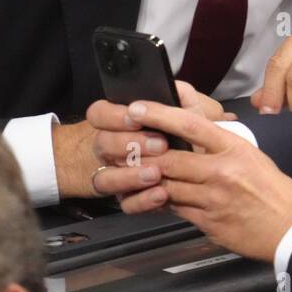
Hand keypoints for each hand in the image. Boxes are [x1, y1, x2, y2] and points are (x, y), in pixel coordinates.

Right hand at [69, 81, 235, 200]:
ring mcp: (116, 174)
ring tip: (156, 173)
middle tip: (160, 144)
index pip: (98, 113)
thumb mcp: (183, 110)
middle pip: (103, 144)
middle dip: (130, 144)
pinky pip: (126, 203)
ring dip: (131, 175)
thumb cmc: (180, 133)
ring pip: (106, 178)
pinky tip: (161, 194)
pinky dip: (143, 200)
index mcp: (118, 122)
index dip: (113, 116)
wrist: (193, 167)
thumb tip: (176, 87)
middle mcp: (111, 148)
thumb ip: (179, 95)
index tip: (135, 116)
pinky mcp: (127, 198)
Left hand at [116, 100, 291, 262]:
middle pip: (169, 158)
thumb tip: (189, 137)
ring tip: (133, 172)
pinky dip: (162, 202)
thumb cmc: (274, 190)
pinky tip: (155, 197)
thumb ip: (220, 146)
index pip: (189, 125)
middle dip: (142, 153)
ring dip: (147, 180)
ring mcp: (214, 198)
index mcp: (234, 148)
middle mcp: (222, 171)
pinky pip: (175, 209)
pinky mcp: (208, 222)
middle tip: (124, 146)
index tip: (137, 108)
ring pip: (166, 186)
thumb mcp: (251, 156)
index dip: (158, 114)